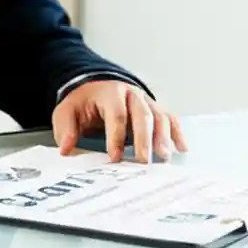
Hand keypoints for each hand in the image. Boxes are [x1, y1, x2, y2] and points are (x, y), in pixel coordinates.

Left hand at [51, 80, 187, 163]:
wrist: (94, 86)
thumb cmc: (83, 102)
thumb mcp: (66, 112)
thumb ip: (66, 129)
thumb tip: (66, 148)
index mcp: (110, 92)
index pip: (116, 114)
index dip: (116, 136)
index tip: (115, 157)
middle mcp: (131, 94)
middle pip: (143, 115)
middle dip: (144, 139)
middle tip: (143, 161)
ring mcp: (145, 101)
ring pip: (159, 116)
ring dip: (163, 137)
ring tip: (164, 157)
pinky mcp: (154, 109)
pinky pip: (169, 119)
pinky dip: (176, 133)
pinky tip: (181, 148)